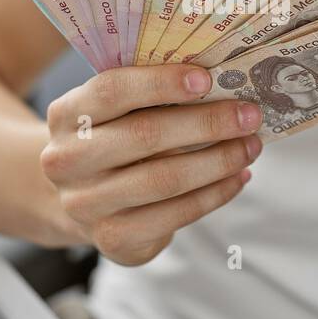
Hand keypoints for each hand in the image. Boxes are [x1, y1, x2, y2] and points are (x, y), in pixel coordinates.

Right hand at [40, 64, 262, 265]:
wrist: (79, 200)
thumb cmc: (112, 142)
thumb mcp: (114, 112)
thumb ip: (150, 95)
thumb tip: (222, 81)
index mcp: (67, 115)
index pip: (112, 91)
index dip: (161, 83)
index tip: (207, 78)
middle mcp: (67, 160)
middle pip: (144, 135)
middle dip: (207, 123)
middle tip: (249, 115)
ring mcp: (86, 205)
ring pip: (164, 179)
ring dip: (218, 161)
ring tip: (250, 146)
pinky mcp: (112, 240)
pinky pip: (174, 215)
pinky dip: (214, 194)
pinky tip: (238, 178)